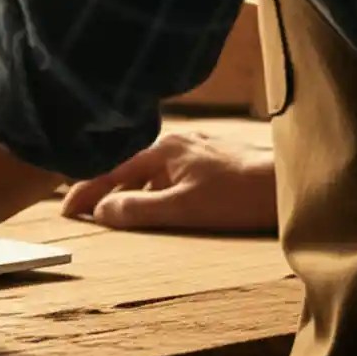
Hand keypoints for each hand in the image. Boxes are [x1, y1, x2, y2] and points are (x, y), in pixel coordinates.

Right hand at [61, 132, 276, 231]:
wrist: (292, 183)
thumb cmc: (241, 194)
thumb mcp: (183, 208)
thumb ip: (138, 209)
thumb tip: (100, 212)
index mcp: (161, 149)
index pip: (108, 169)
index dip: (83, 191)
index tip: (65, 211)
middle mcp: (173, 143)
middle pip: (123, 166)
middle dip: (99, 188)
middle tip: (79, 210)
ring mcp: (192, 151)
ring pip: (145, 171)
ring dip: (125, 190)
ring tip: (109, 212)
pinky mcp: (208, 162)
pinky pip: (165, 175)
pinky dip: (149, 190)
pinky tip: (152, 204)